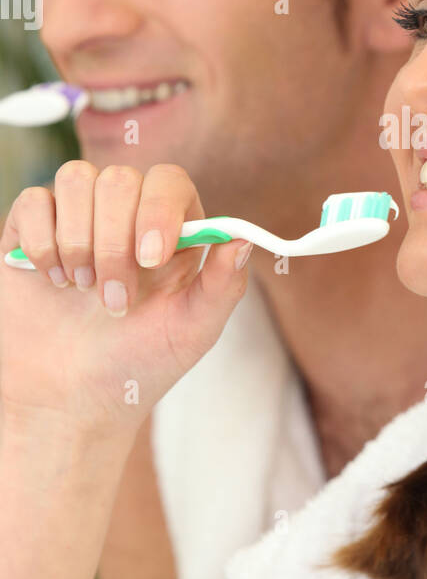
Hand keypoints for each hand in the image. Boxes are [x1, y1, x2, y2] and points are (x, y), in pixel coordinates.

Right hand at [0, 162, 251, 435]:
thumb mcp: (192, 331)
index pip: (169, 181)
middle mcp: (125, 213)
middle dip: (113, 244)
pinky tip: (51, 280)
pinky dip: (41, 241)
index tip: (150, 259)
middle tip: (113, 301)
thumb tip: (242, 238)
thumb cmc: (139, 363)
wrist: (72, 400)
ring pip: (75, 178)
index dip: (159, 209)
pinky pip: (33, 200)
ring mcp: (77, 217)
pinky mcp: (32, 229)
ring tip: (81, 289)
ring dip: (78, 240)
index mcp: (171, 228)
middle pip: (119, 180)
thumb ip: (224, 285)